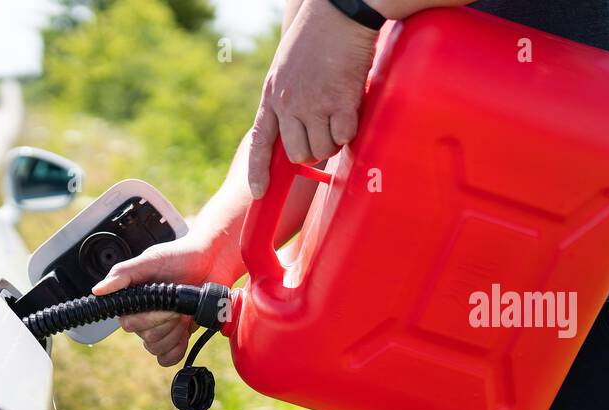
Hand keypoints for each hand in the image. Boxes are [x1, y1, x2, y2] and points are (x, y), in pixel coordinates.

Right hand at [92, 233, 234, 366]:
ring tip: (185, 313)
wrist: (213, 261)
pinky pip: (167, 358)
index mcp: (133, 300)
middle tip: (180, 306)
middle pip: (145, 338)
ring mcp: (161, 328)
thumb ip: (123, 274)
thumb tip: (97, 290)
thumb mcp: (151, 259)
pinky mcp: (177, 336)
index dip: (149, 319)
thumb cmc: (181, 256)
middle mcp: (143, 316)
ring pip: (156, 349)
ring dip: (175, 334)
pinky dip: (177, 350)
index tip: (166, 306)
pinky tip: (185, 335)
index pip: (128, 324)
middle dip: (167, 323)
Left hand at [248, 0, 378, 197]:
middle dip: (311, 152)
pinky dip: (350, 130)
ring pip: (321, 149)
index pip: (260, 142)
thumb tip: (295, 128)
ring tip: (338, 115)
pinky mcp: (340, 103)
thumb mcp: (286, 69)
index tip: (259, 192)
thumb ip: (286, 98)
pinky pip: (344, 136)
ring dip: (332, 141)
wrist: (338, 13)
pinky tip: (350, 108)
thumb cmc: (315, 37)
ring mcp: (313, 105)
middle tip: (324, 133)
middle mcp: (289, 105)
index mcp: (272, 96)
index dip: (258, 171)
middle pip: (297, 155)